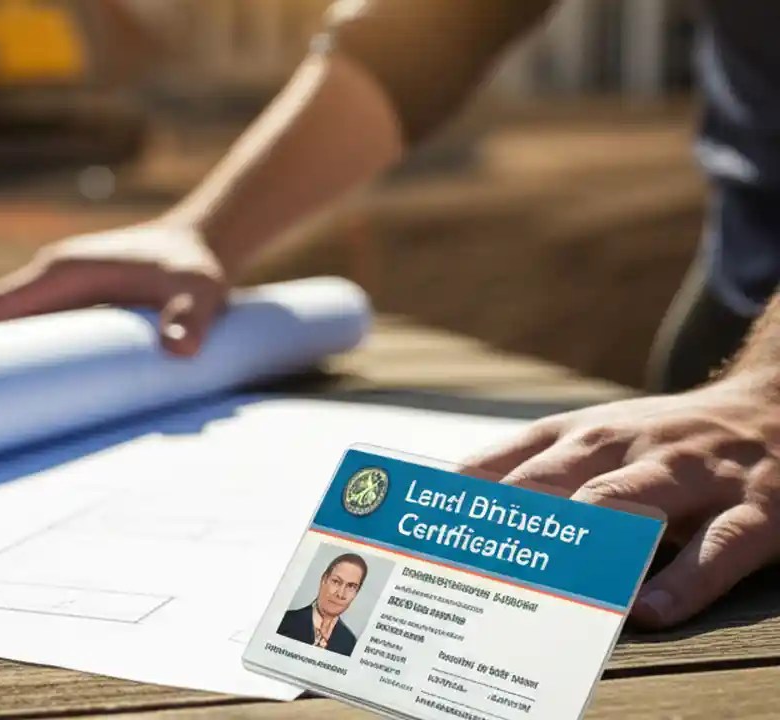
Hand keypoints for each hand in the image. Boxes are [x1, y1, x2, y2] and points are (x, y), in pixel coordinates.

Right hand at [0, 224, 228, 355]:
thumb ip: (191, 319)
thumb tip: (180, 349)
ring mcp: (56, 287)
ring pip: (2, 320)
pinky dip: (4, 349)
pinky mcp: (66, 300)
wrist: (202, 243)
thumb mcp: (201, 292)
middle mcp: (51, 275)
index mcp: (65, 271)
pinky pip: (23, 324)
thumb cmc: (196, 268)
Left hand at [461, 372, 779, 628]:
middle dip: (504, 526)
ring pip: (625, 503)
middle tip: (463, 572)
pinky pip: (718, 545)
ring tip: (543, 589)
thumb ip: (524, 465)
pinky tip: (650, 611)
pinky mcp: (754, 506)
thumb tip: (445, 496)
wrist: (776, 405)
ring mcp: (690, 474)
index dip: (460, 502)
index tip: (416, 538)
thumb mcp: (592, 436)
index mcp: (581, 434)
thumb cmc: (661, 439)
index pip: (508, 466)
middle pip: (554, 484)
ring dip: (580, 543)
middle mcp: (627, 447)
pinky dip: (684, 579)